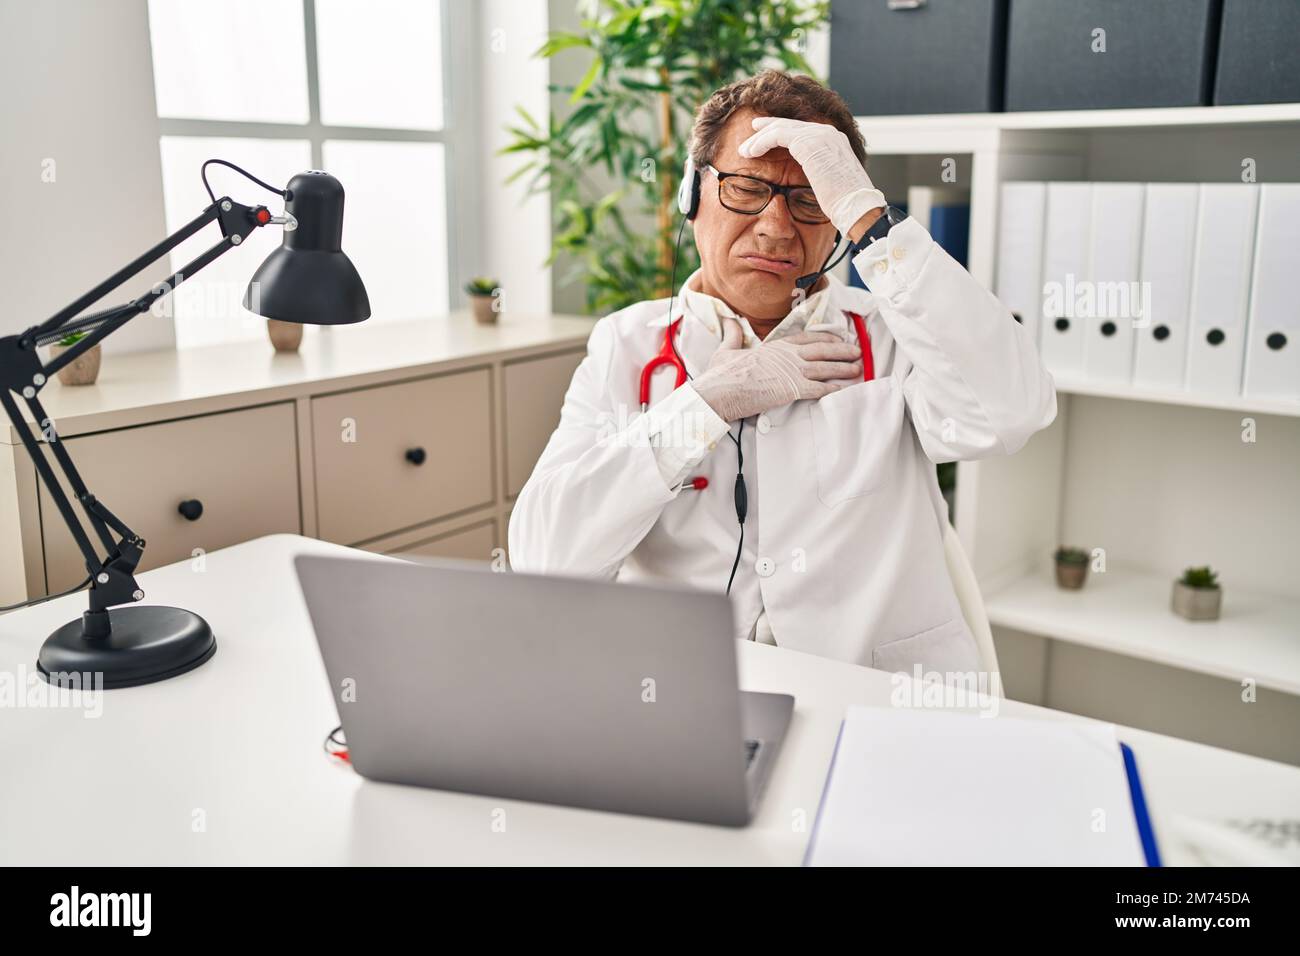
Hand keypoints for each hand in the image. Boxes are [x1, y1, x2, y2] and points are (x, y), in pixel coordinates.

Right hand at [692, 317, 862, 422]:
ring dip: (844, 368)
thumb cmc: (721, 374)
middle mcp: (787, 356)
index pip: (806, 337)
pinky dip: (834, 387)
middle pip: (822, 350)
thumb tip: (730, 320)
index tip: (838, 337)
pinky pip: (820, 388)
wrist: (720, 391)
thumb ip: (733, 334)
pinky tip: (845, 388)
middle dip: (842, 350)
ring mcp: (791, 372)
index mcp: (775, 346)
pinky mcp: (792, 389)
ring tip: (858, 368)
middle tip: (857, 351)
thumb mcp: (726, 349)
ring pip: (825, 367)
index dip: (825, 337)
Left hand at [738, 116, 885, 236]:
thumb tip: (810, 181)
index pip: (801, 129)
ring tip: (744, 151)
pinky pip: (777, 135)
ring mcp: (819, 135)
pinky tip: (751, 152)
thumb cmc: (845, 205)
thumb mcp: (831, 184)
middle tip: (750, 134)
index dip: (780, 130)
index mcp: (834, 140)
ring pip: (780, 128)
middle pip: (789, 124)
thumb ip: (819, 173)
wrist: (857, 207)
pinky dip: (761, 142)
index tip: (763, 136)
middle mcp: (828, 132)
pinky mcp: (808, 143)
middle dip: (766, 129)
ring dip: (759, 139)